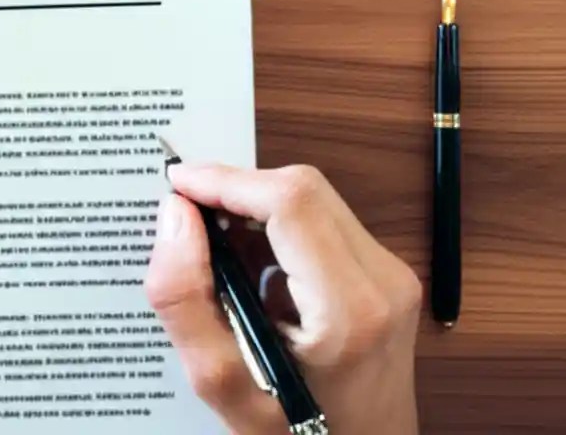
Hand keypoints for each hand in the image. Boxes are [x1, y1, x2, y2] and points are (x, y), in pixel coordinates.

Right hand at [143, 162, 421, 434]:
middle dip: (236, 189)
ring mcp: (391, 277)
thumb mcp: (223, 385)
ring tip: (213, 250)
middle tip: (185, 218)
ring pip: (314, 200)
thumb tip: (174, 217)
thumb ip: (188, 300)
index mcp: (349, 308)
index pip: (290, 201)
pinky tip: (247, 267)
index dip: (225, 180)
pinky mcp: (385, 277)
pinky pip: (324, 224)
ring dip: (255, 208)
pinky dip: (277, 228)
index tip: (175, 185)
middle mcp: (383, 281)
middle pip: (303, 190)